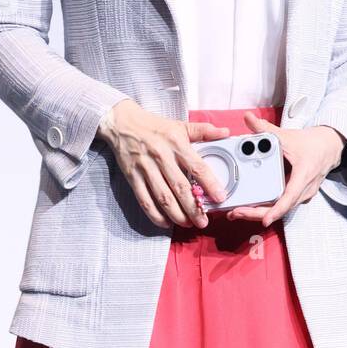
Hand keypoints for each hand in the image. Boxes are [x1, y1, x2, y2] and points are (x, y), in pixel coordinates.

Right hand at [96, 99, 230, 228]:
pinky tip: (166, 222)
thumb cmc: (154, 126)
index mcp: (176, 143)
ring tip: (188, 224)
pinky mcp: (133, 177)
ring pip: (163, 197)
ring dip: (177, 214)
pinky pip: (144, 200)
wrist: (121, 123)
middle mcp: (161, 157)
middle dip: (194, 208)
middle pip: (180, 188)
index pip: (197, 167)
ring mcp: (146, 168)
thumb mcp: (180, 125)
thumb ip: (203, 131)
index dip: (210, 184)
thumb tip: (225, 133)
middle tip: (204, 221)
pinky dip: (155, 215)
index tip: (220, 198)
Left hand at [223, 111, 345, 225]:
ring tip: (238, 212)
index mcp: (304, 175)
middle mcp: (304, 189)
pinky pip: (282, 205)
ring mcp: (302, 195)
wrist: (329, 147)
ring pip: (280, 209)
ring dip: (259, 212)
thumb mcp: (287, 135)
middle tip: (236, 213)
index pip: (290, 197)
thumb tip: (248, 118)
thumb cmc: (312, 143)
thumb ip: (265, 128)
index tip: (265, 219)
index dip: (276, 210)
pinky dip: (266, 208)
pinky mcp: (298, 195)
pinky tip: (250, 207)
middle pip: (281, 208)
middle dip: (257, 213)